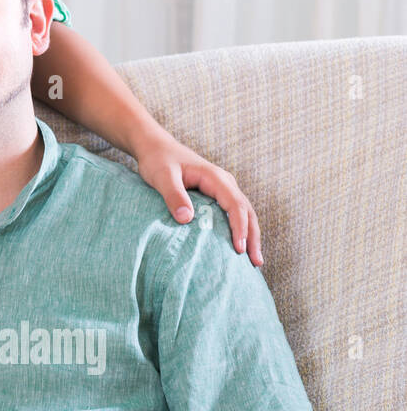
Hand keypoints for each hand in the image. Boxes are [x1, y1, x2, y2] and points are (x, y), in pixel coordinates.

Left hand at [133, 134, 261, 265]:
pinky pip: (233, 214)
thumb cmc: (158, 161)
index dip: (239, 227)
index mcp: (215, 177)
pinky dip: (240, 230)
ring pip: (244, 213)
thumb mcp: (162, 176)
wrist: (155, 147)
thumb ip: (174, 195)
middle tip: (256, 263)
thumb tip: (186, 219)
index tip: (239, 248)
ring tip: (254, 262)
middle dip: (253, 237)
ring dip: (250, 236)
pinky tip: (239, 247)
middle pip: (246, 211)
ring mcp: (223, 189)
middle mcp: (225, 183)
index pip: (235, 204)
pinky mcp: (216, 195)